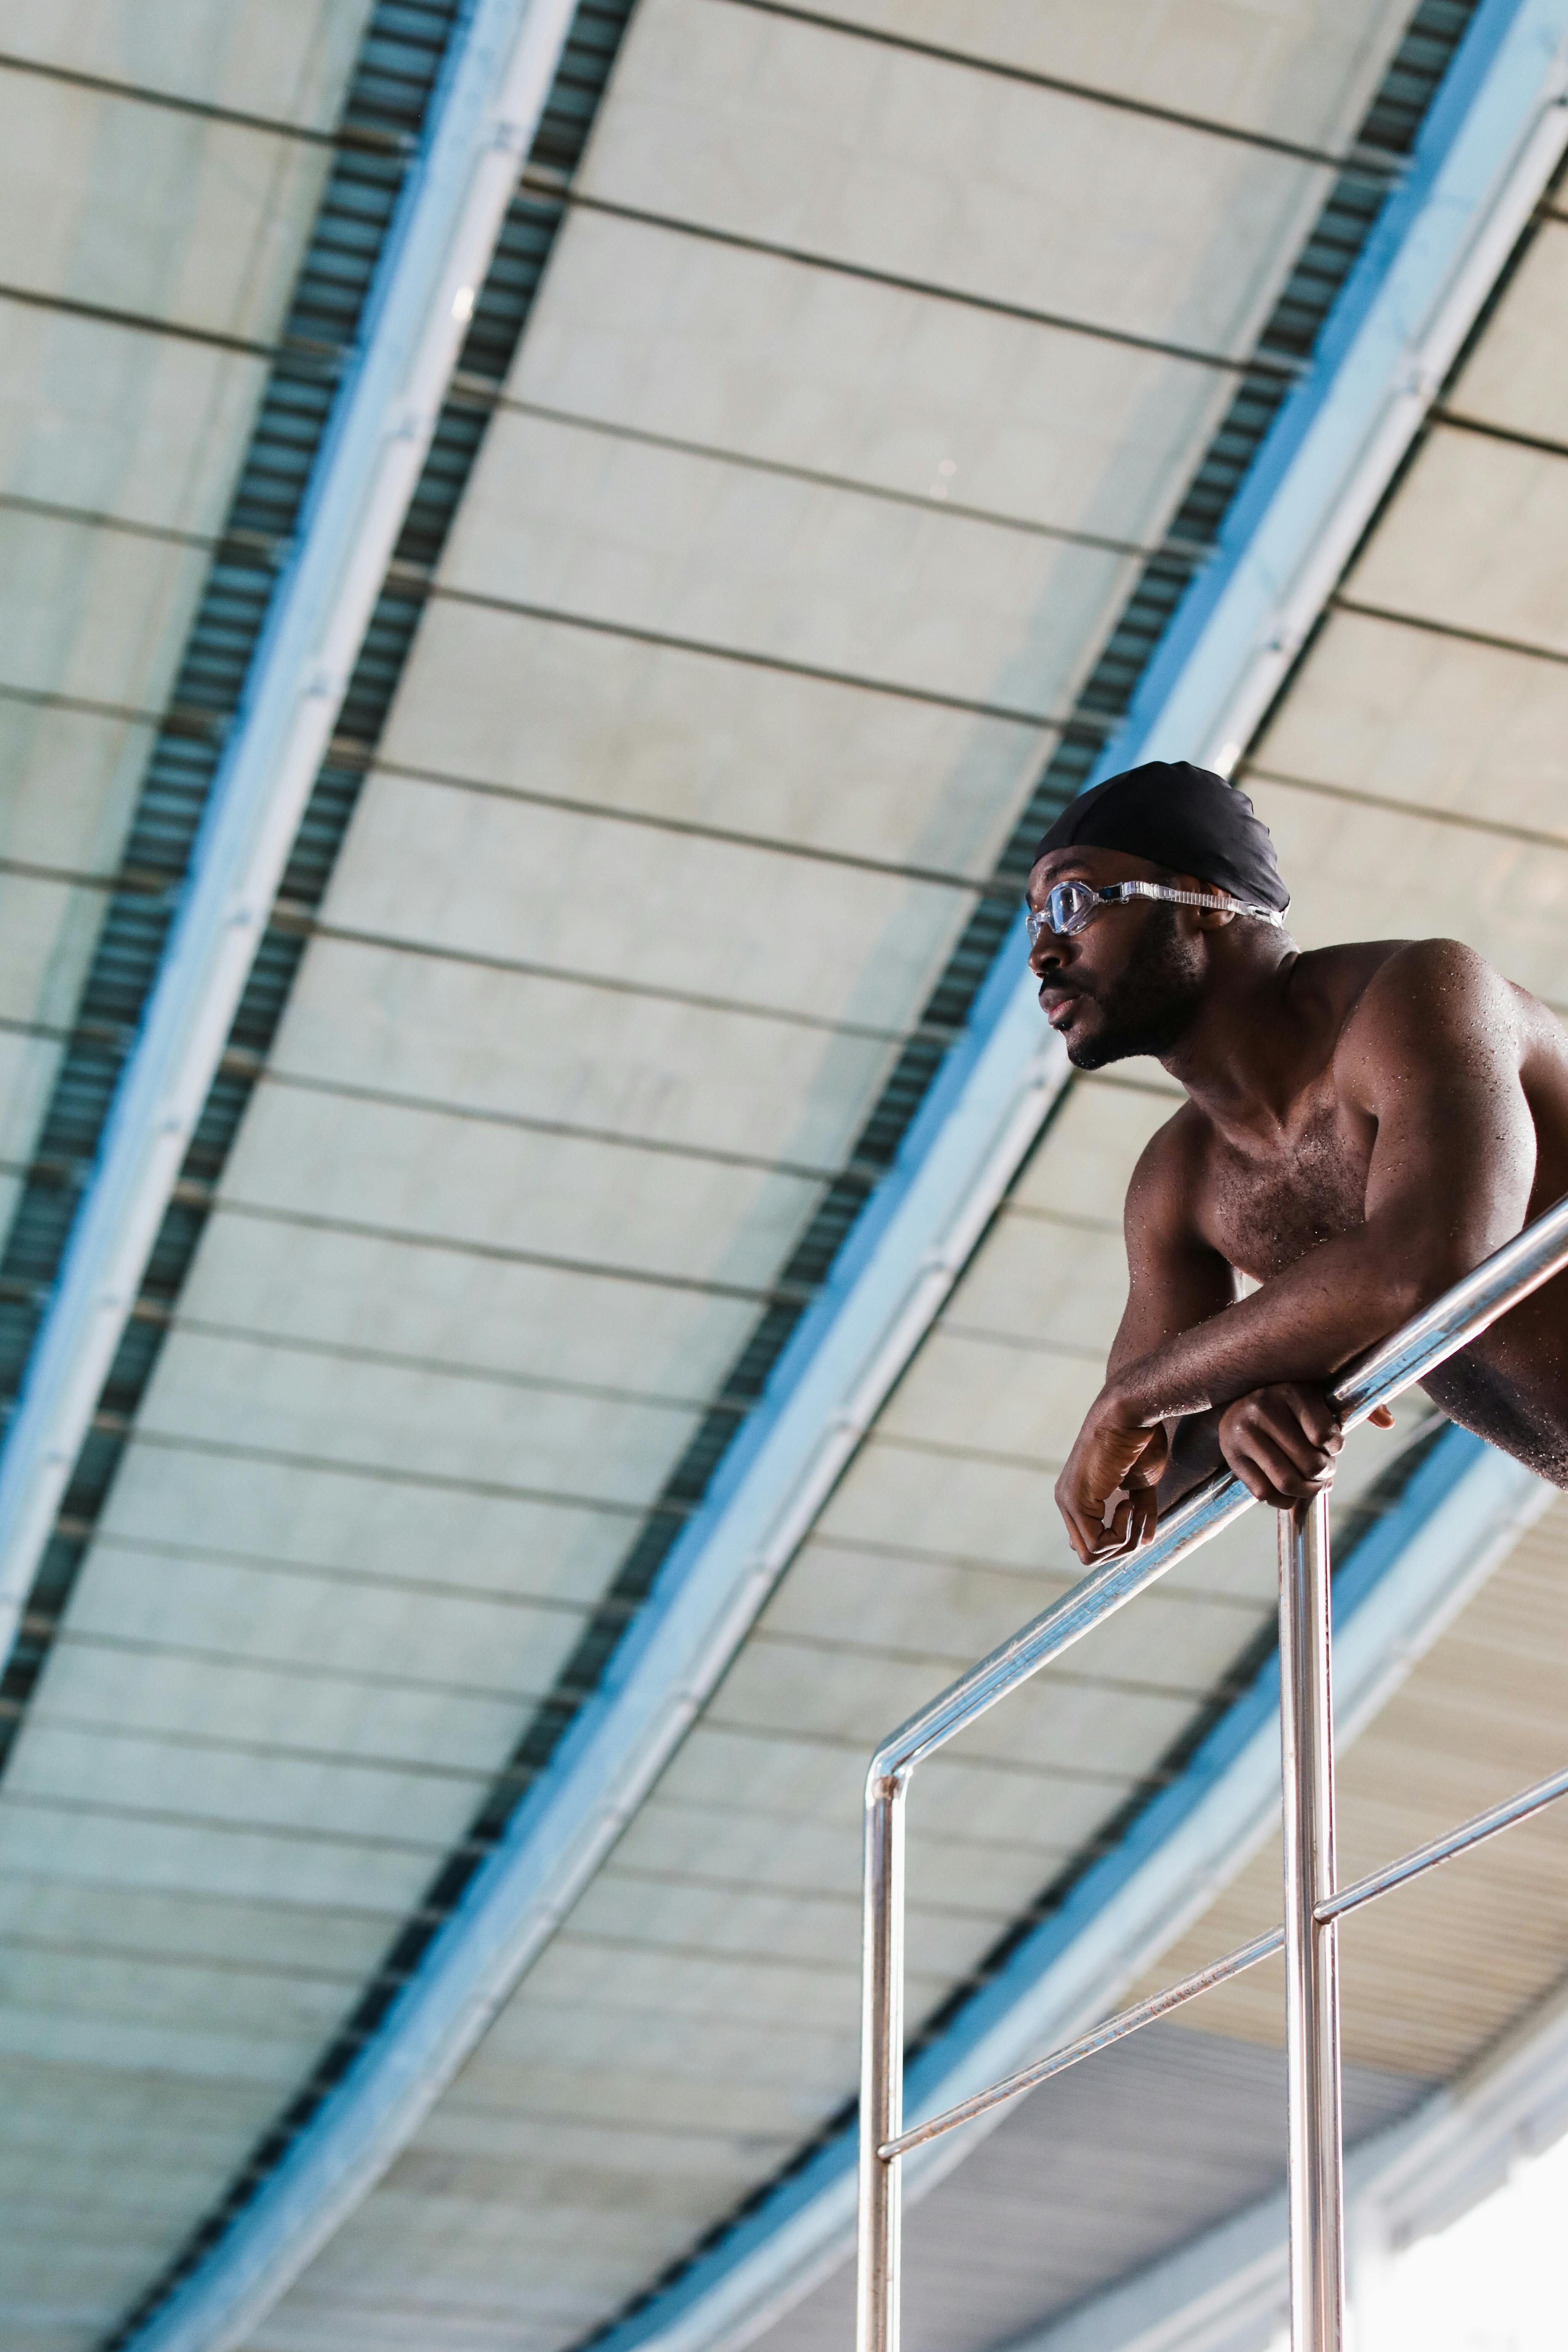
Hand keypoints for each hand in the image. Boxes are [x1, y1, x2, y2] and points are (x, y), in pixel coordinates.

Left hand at [1056, 1392, 1169, 1565]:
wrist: (1131, 1413)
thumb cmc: (1140, 1440)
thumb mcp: (1141, 1484)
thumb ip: (1138, 1511)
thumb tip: (1144, 1541)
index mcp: (1081, 1497)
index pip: (1090, 1542)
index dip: (1118, 1540)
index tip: (1137, 1514)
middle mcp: (1069, 1502)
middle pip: (1090, 1554)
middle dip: (1121, 1547)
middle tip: (1136, 1518)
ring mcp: (1069, 1502)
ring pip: (1093, 1554)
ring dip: (1123, 1540)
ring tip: (1132, 1506)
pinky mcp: (1075, 1500)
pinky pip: (1097, 1544)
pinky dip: (1121, 1534)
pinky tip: (1128, 1502)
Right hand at [1217, 1383, 1353, 1506]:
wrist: (1237, 1401)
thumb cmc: (1292, 1402)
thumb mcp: (1323, 1395)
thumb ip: (1362, 1404)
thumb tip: (1388, 1422)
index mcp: (1292, 1389)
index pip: (1325, 1436)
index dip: (1335, 1448)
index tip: (1331, 1446)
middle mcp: (1262, 1407)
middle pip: (1309, 1464)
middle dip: (1324, 1474)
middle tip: (1325, 1471)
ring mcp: (1242, 1432)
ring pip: (1286, 1482)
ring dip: (1307, 1491)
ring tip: (1312, 1483)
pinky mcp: (1231, 1456)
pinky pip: (1264, 1493)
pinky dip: (1283, 1501)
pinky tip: (1289, 1490)